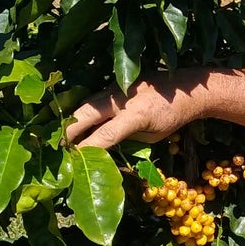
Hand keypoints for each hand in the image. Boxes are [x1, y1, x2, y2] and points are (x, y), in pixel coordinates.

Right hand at [65, 72, 200, 148]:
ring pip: (85, 105)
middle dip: (68, 132)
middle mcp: (122, 99)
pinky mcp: (114, 84)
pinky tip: (75, 124)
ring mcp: (116, 89)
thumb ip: (128, 141)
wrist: (187, 88)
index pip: (104, 135)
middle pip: (85, 115)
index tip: (74, 160)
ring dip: (72, 121)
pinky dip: (82, 112)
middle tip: (57, 149)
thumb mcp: (153, 136)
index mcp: (136, 115)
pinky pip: (93, 99)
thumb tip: (104, 149)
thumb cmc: (172, 116)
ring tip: (62, 138)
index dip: (87, 149)